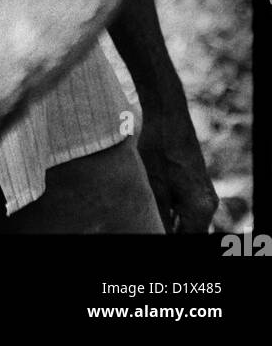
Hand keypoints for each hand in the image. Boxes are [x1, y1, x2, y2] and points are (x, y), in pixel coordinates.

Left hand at [138, 97, 218, 232]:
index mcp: (200, 209)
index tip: (151, 230)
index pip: (187, 240)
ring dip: (170, 221)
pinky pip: (188, 207)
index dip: (169, 238)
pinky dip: (173, 209)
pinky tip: (155, 200)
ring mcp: (205, 193)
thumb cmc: (159, 149)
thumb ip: (160, 218)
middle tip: (148, 220)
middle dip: (170, 230)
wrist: (168, 116)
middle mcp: (208, 204)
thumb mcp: (154, 188)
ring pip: (188, 220)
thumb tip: (158, 233)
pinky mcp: (198, 184)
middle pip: (190, 232)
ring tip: (150, 210)